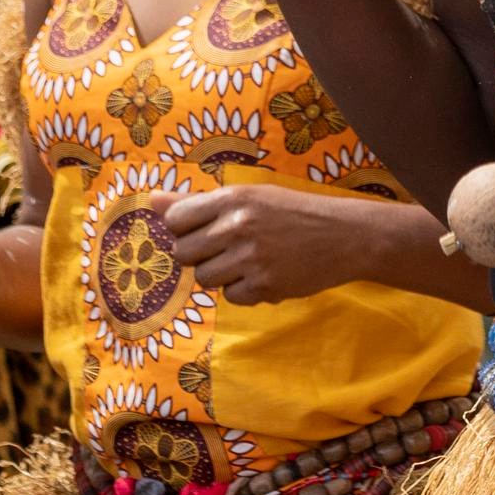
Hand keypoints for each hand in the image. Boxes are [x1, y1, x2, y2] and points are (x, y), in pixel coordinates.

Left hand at [157, 182, 382, 304]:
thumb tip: (150, 200)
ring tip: (247, 261)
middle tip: (225, 249)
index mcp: (232, 199)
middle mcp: (238, 226)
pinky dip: (244, 291)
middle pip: (184, 254)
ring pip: (205, 279)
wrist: (344, 235)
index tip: (200, 231)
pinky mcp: (266, 285)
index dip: (182, 230)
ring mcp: (251, 258)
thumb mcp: (248, 196)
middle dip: (199, 255)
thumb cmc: (291, 212)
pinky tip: (264, 275)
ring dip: (220, 275)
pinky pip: (232, 297)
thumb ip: (197, 202)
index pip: (175, 220)